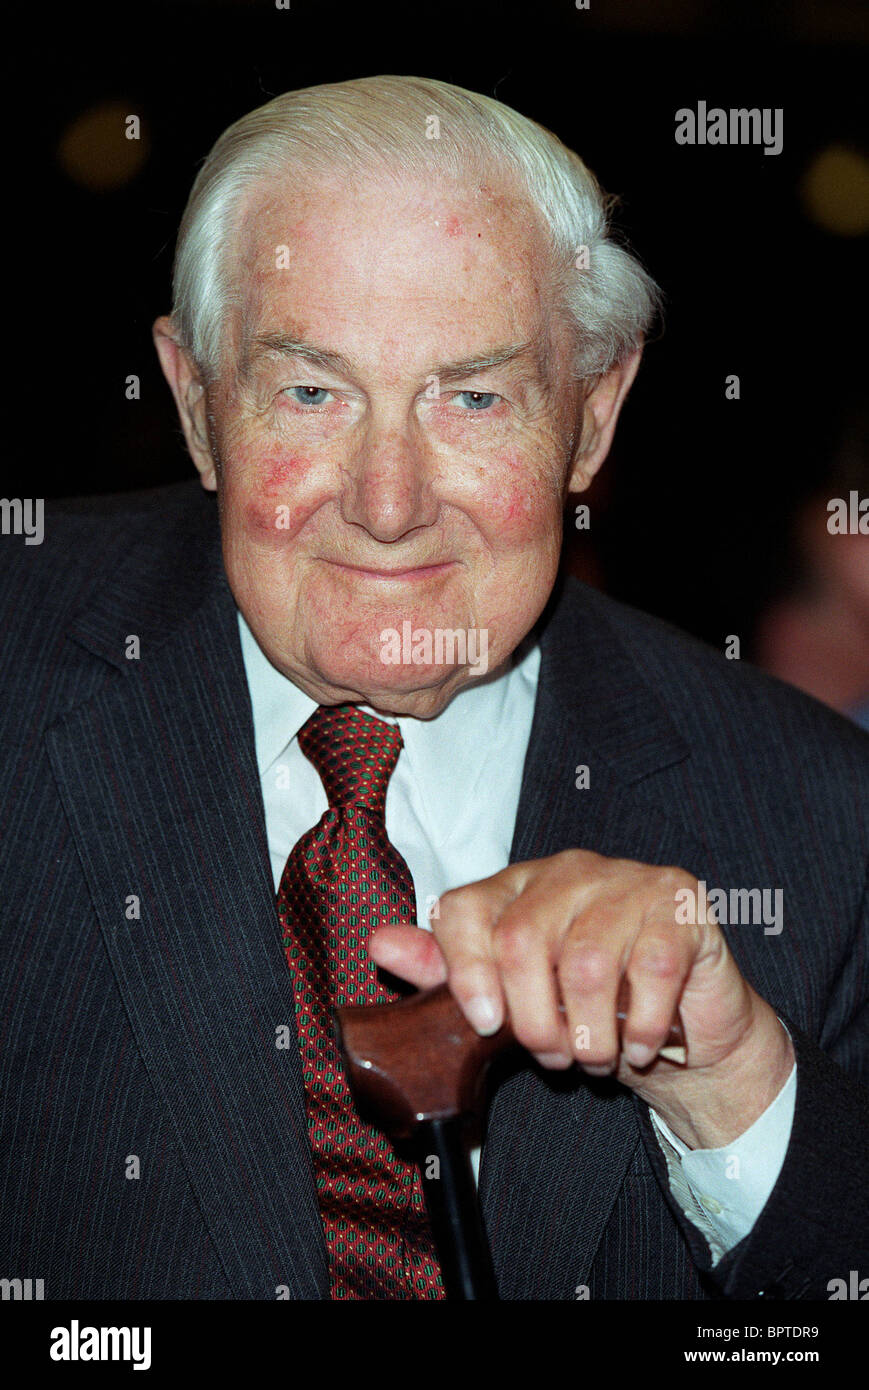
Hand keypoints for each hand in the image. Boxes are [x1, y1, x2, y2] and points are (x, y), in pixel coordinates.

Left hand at [369, 849, 794, 1148]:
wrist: (686, 1028)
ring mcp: (628, 880)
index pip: (465, 908)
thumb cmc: (592, 1010)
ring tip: (596, 1057)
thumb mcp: (513, 999)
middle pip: (521, 939)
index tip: (486, 1025)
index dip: (465, 971)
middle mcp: (569, 871)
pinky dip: (642, 1028)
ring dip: (588, 1034)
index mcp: (518, 885)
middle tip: (553, 1057)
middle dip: (533, 1020)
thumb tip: (380, 943)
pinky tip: (641, 1046)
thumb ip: (450, 971)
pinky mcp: (680, 903)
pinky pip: (652, 970)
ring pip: (586, 963)